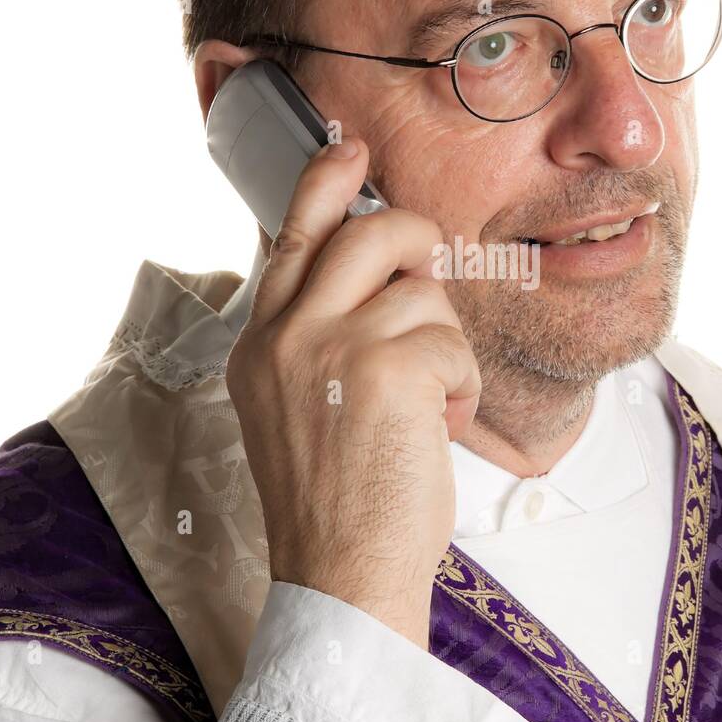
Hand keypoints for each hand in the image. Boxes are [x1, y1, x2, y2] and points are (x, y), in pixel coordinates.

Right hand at [225, 138, 480, 649]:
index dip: (325, 184)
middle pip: (367, 234)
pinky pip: (452, 340)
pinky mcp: (388, 366)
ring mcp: (331, 346)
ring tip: (428, 407)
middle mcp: (285, 334)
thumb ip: (321, 333)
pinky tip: (439, 427)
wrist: (342, 574)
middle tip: (430, 281)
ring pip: (423, 292)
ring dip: (444, 349)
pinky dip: (462, 385)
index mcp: (259, 341)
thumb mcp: (300, 404)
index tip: (349, 147)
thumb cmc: (338, 498)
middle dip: (415, 244)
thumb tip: (386, 271)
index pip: (293, 237)